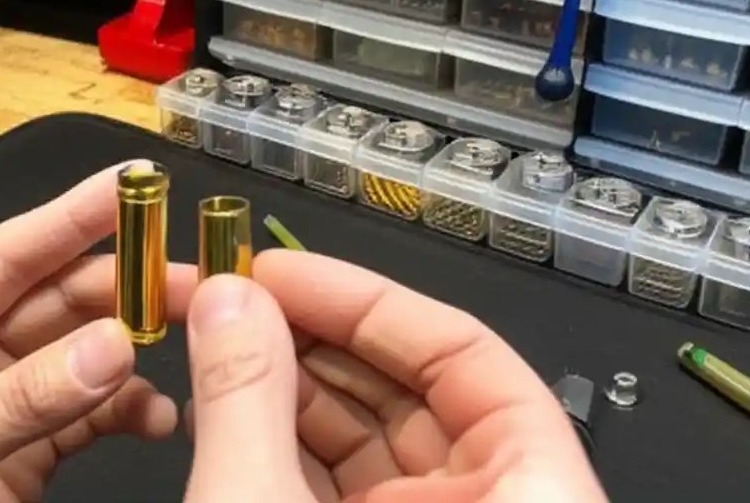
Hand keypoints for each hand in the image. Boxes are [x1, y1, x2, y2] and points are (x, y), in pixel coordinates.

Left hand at [0, 164, 194, 502]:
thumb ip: (19, 401)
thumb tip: (112, 346)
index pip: (5, 258)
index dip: (69, 216)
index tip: (131, 183)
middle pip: (57, 301)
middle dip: (123, 284)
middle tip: (187, 278)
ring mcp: (3, 405)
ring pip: (83, 354)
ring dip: (135, 347)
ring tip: (189, 342)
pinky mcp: (32, 455)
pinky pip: (93, 416)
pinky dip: (131, 411)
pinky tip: (158, 416)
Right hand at [182, 250, 606, 502]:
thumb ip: (246, 404)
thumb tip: (229, 302)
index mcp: (529, 501)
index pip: (470, 357)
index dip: (366, 301)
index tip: (280, 270)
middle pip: (410, 392)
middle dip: (312, 336)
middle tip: (234, 295)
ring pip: (366, 441)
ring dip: (286, 385)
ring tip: (219, 338)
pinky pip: (335, 486)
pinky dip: (279, 444)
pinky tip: (227, 402)